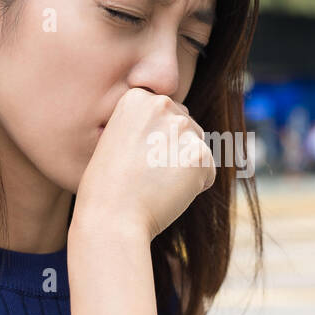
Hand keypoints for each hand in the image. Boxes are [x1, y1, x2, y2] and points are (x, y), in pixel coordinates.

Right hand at [74, 88, 215, 239]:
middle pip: (184, 127)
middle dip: (173, 151)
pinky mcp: (199, 153)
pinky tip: (168, 193)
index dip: (153, 141)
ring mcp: (182, 127)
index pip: (164, 114)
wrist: (111, 217)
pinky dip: (195, 186)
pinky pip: (207, 170)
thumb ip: (145, 126)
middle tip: (145, 173)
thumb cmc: (107, 187)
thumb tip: (176, 127)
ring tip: (155, 184)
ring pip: (196, 148)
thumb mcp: (116, 140)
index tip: (133, 158)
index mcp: (136, 98)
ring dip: (184, 167)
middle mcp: (161, 104)